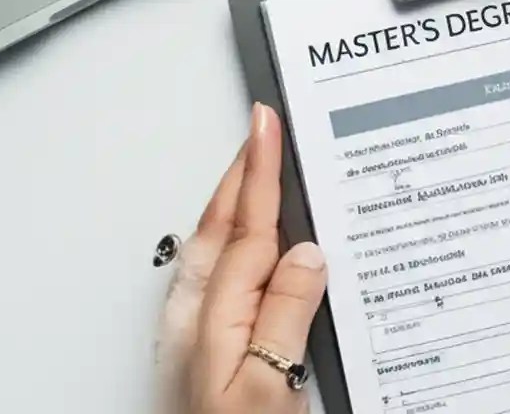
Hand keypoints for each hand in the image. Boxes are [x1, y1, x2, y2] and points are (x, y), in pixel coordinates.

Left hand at [154, 104, 326, 413]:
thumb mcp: (266, 385)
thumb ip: (283, 314)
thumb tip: (306, 251)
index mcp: (215, 314)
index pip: (246, 226)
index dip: (258, 171)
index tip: (266, 124)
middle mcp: (203, 314)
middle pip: (225, 225)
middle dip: (242, 171)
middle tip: (260, 126)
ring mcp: (205, 328)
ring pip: (222, 245)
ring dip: (240, 199)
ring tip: (256, 163)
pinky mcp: (215, 344)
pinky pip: (229, 272)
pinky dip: (243, 239)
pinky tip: (257, 238)